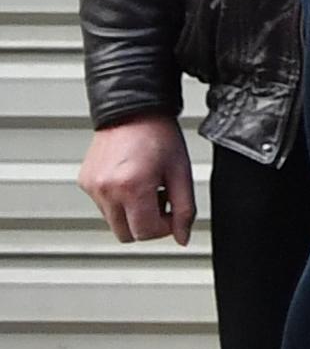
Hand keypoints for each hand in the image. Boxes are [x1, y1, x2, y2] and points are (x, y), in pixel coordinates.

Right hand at [79, 117, 194, 246]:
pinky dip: (118, 201)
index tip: (172, 212)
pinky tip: (131, 180)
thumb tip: (182, 238)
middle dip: (146, 224)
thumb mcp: (182, 172)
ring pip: (113, 222)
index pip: (145, 233)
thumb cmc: (159, 136)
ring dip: (132, 213)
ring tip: (146, 187)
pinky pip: (103, 206)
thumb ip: (185, 209)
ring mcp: (92, 187)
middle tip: (160, 200)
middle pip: (126, 235)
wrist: (132, 111)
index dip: (164, 228)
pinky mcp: (84, 182)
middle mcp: (106, 190)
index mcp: (131, 187)